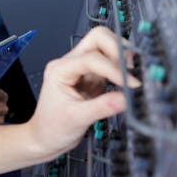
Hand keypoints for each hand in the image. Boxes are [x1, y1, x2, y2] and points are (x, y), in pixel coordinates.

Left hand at [26, 26, 139, 157]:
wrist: (45, 138)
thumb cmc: (51, 128)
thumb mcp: (76, 119)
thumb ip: (101, 107)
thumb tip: (126, 97)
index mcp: (60, 69)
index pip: (91, 58)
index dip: (113, 68)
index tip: (130, 84)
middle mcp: (70, 64)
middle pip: (98, 38)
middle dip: (118, 49)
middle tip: (131, 71)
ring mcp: (82, 69)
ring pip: (106, 46)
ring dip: (121, 57)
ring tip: (130, 77)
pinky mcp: (93, 78)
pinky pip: (111, 64)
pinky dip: (122, 69)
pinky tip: (128, 83)